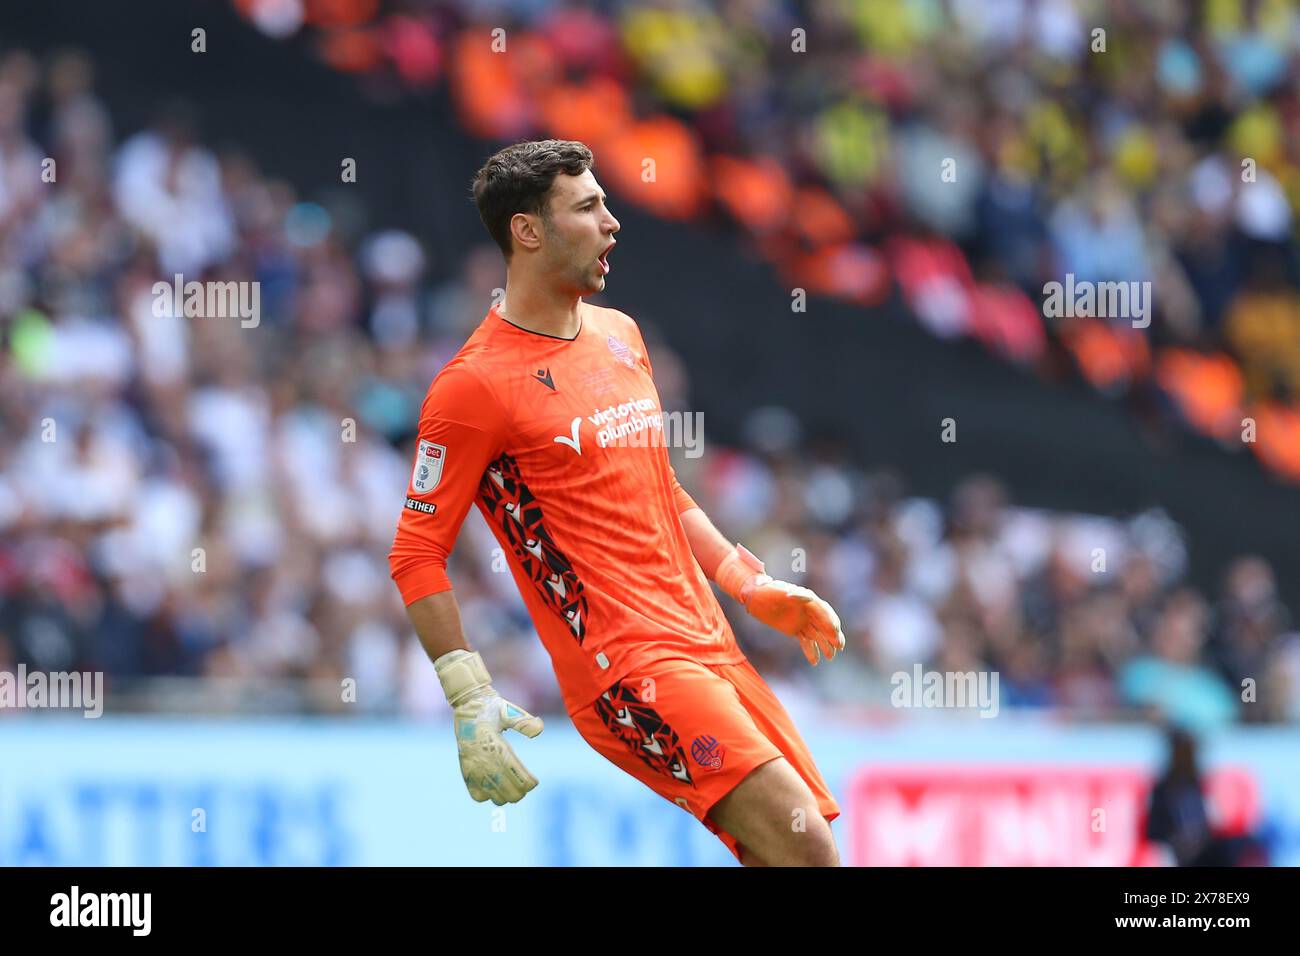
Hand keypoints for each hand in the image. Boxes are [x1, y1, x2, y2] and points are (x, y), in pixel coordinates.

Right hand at [436, 650, 542, 804]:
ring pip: (495, 797)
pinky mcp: (466, 771)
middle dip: (520, 791)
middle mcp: (484, 761)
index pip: (518, 777)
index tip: (535, 782)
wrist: (467, 707)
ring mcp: (474, 768)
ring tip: (512, 786)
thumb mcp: (509, 711)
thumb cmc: (492, 708)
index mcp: (497, 747)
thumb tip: (540, 729)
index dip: (529, 783)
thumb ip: (524, 721)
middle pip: (509, 792)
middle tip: (525, 784)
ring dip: (506, 795)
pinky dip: (488, 796)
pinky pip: (477, 795)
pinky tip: (494, 787)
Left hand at [716, 544, 845, 665]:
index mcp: (807, 599)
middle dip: (832, 635)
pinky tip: (815, 662)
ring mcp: (802, 620)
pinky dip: (811, 651)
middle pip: (824, 624)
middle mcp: (808, 610)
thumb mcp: (776, 591)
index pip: (823, 611)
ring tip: (830, 657)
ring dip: (825, 645)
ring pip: (818, 634)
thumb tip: (808, 598)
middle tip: (838, 646)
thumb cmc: (765, 591)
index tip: (835, 632)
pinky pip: (806, 641)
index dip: (830, 621)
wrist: (754, 596)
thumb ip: (791, 593)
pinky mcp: (795, 629)